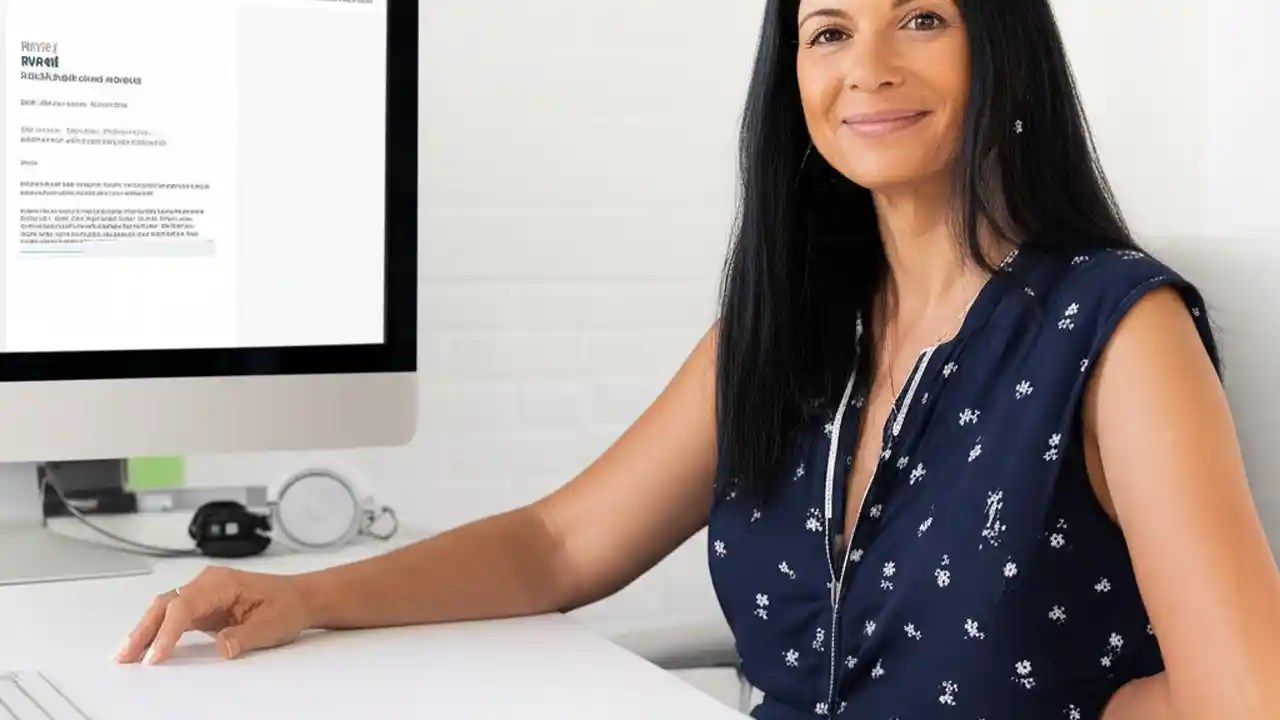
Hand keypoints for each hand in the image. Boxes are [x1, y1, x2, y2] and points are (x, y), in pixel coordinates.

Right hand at [114, 566, 311, 664]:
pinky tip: (145, 648)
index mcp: (222, 583)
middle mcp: (208, 584)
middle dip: (142, 630)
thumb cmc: (288, 605)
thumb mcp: (272, 625)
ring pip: (165, 610)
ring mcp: (204, 595)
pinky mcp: (203, 607)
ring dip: (145, 631)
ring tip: (125, 655)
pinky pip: (174, 618)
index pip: (185, 606)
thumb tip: (222, 648)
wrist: (300, 598)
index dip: (168, 631)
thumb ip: (245, 636)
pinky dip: (158, 632)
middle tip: (123, 656)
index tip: (156, 655)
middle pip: (166, 605)